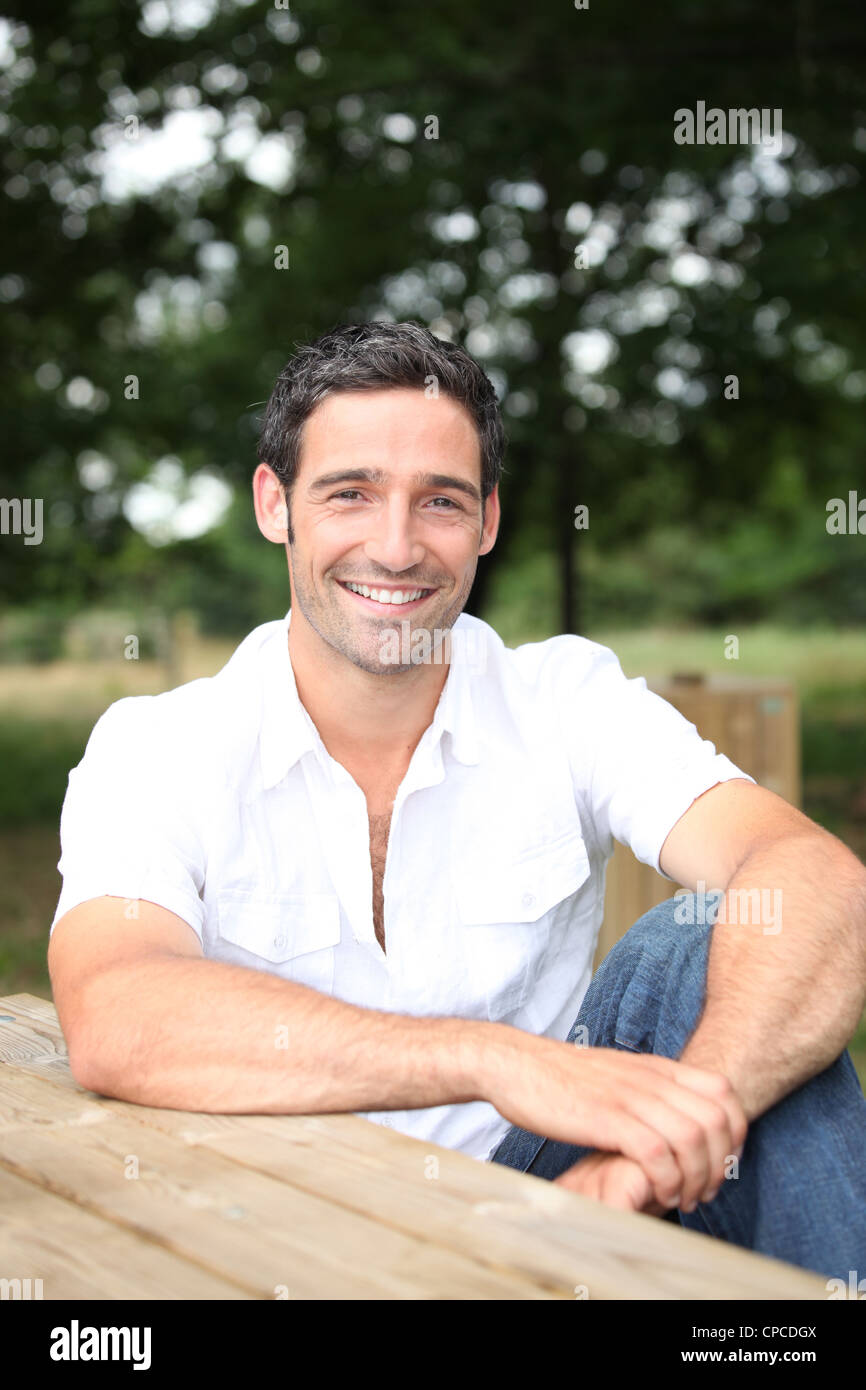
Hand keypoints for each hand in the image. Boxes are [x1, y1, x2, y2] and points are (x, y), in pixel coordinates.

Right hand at [481, 1031, 747, 1211]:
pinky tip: (659, 1192)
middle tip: (705, 1189)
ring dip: (696, 1178)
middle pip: (716, 1119)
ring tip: (683, 1198)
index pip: (723, 1090)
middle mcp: (650, 1078)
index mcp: (656, 1067)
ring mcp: (630, 1096)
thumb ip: (651, 1089)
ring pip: (692, 1139)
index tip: (722, 1160)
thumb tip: (677, 1114)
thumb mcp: (619, 1074)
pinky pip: (657, 1152)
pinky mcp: (606, 1118)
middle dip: (721, 1164)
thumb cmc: (563, 1078)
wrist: (516, 1064)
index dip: (734, 1130)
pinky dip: (667, 1179)